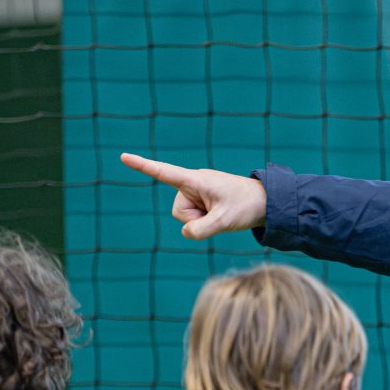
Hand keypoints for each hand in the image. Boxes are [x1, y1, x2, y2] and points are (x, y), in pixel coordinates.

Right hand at [119, 154, 267, 239]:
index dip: (143, 167)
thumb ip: (201, 230)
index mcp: (196, 180)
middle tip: (220, 213)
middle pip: (179, 212)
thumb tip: (186, 233)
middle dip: (196, 220)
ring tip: (222, 212)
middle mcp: (193, 183)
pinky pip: (194, 218)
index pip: (164, 173)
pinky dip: (205, 222)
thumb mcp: (224, 221)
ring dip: (202, 221)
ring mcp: (197, 192)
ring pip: (185, 218)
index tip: (124, 157)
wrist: (265, 202)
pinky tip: (220, 213)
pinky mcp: (201, 200)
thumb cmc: (246, 206)